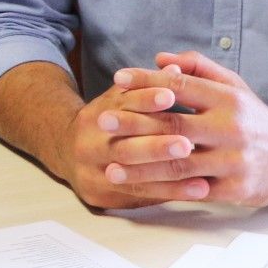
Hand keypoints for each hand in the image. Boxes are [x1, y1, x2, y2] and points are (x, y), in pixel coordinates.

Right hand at [54, 84, 204, 210]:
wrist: (65, 152)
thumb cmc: (107, 122)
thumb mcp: (119, 99)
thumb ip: (146, 86)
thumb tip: (175, 70)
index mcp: (95, 116)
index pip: (121, 106)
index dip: (147, 100)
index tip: (172, 97)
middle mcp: (88, 145)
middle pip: (124, 147)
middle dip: (157, 147)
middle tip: (188, 145)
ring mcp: (90, 173)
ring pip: (131, 178)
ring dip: (169, 177)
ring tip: (202, 176)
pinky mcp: (99, 196)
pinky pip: (138, 197)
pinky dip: (169, 194)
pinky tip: (196, 191)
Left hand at [93, 52, 267, 206]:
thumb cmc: (252, 118)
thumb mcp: (233, 86)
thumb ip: (198, 68)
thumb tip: (159, 58)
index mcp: (228, 99)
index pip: (181, 85)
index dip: (147, 81)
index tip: (118, 79)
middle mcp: (231, 128)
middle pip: (174, 125)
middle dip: (134, 124)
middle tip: (103, 123)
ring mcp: (234, 161)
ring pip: (179, 163)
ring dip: (141, 166)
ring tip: (111, 166)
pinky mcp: (236, 189)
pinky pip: (193, 190)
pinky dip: (165, 189)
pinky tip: (140, 189)